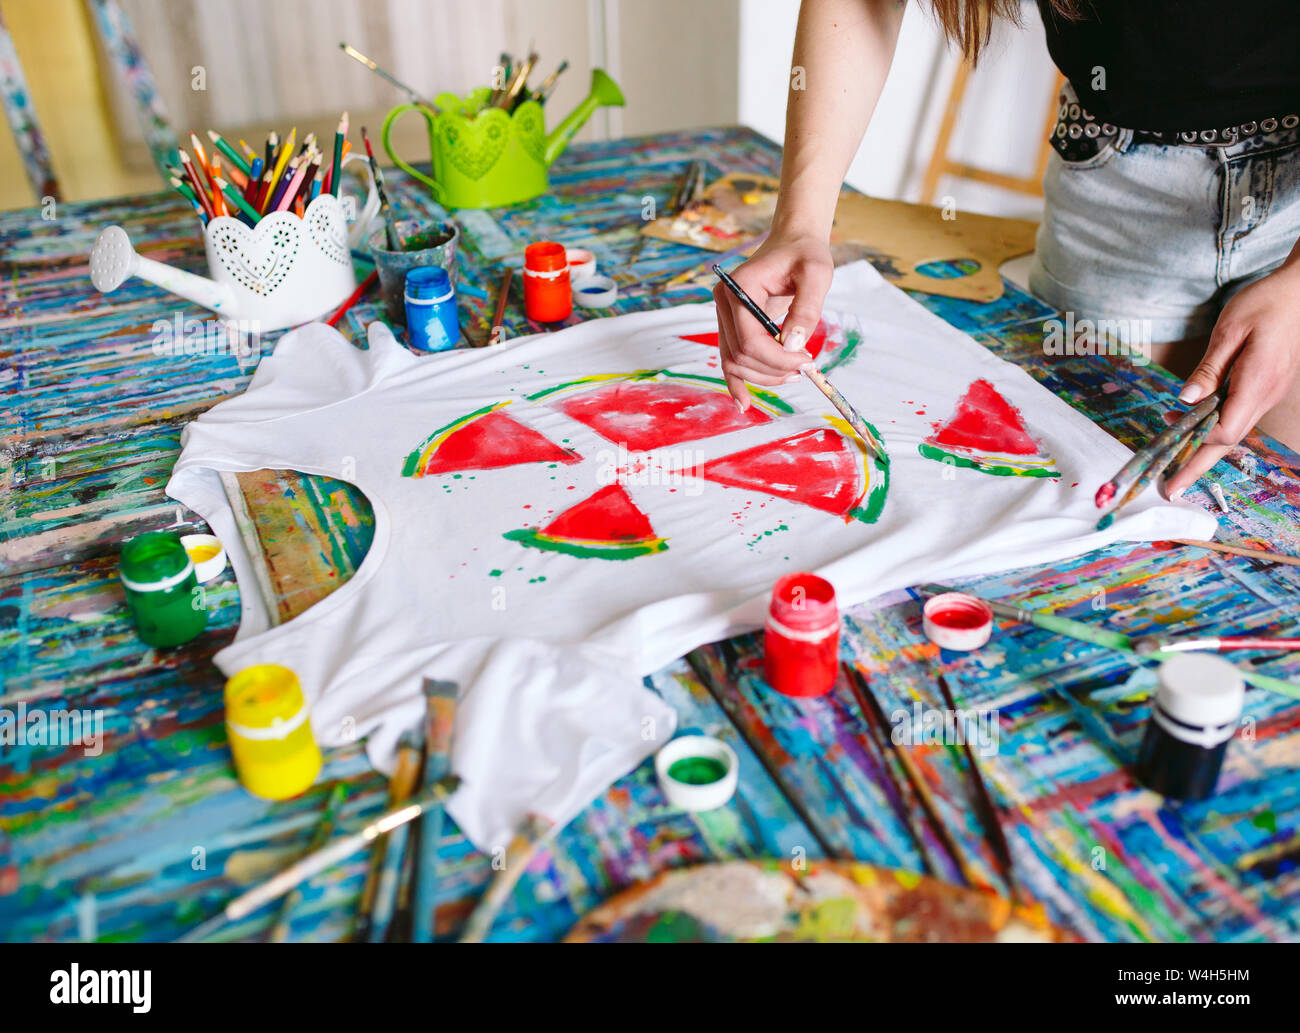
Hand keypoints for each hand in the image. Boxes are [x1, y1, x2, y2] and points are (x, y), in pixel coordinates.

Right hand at [713, 233, 833, 409]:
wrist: (793, 242)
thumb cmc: (806, 254)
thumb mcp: (817, 275)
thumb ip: (806, 309)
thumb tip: (793, 346)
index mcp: (739, 287)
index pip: (750, 339)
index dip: (777, 358)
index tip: (807, 361)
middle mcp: (723, 301)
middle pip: (740, 355)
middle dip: (773, 369)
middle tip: (806, 369)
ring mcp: (723, 313)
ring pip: (734, 362)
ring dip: (763, 376)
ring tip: (794, 374)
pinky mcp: (730, 323)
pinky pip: (729, 357)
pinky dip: (737, 381)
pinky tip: (744, 402)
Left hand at [1164, 265, 1299, 495]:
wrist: (1299, 291)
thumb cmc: (1265, 304)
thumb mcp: (1230, 331)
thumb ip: (1208, 368)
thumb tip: (1186, 400)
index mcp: (1257, 383)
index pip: (1223, 431)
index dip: (1194, 446)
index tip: (1167, 452)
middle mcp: (1266, 395)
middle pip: (1228, 441)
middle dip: (1198, 466)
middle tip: (1171, 489)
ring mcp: (1269, 393)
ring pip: (1234, 430)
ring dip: (1205, 449)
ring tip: (1176, 464)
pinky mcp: (1267, 387)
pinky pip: (1239, 415)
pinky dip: (1216, 427)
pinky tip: (1194, 426)